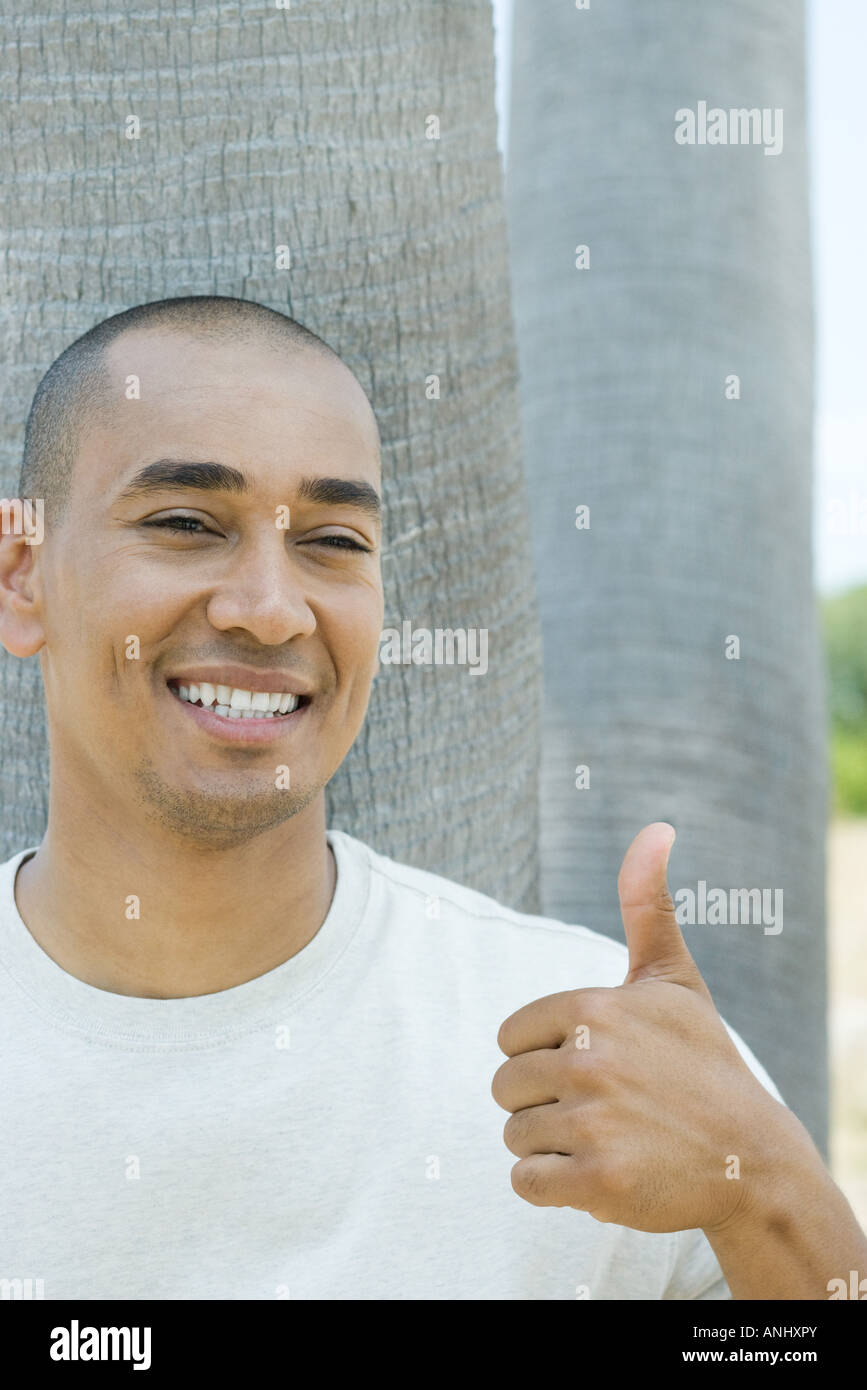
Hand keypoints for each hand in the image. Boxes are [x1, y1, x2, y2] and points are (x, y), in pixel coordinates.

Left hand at [491, 822, 803, 1233]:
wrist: (751, 1157)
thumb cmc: (701, 1062)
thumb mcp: (674, 979)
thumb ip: (648, 905)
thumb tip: (657, 827)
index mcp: (593, 1007)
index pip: (510, 1038)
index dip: (544, 1056)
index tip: (594, 1066)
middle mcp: (588, 1060)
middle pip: (505, 1087)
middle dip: (542, 1103)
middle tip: (601, 1109)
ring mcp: (593, 1122)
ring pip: (514, 1136)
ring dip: (550, 1146)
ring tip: (607, 1139)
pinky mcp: (597, 1181)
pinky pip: (526, 1183)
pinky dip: (552, 1187)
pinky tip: (598, 1173)